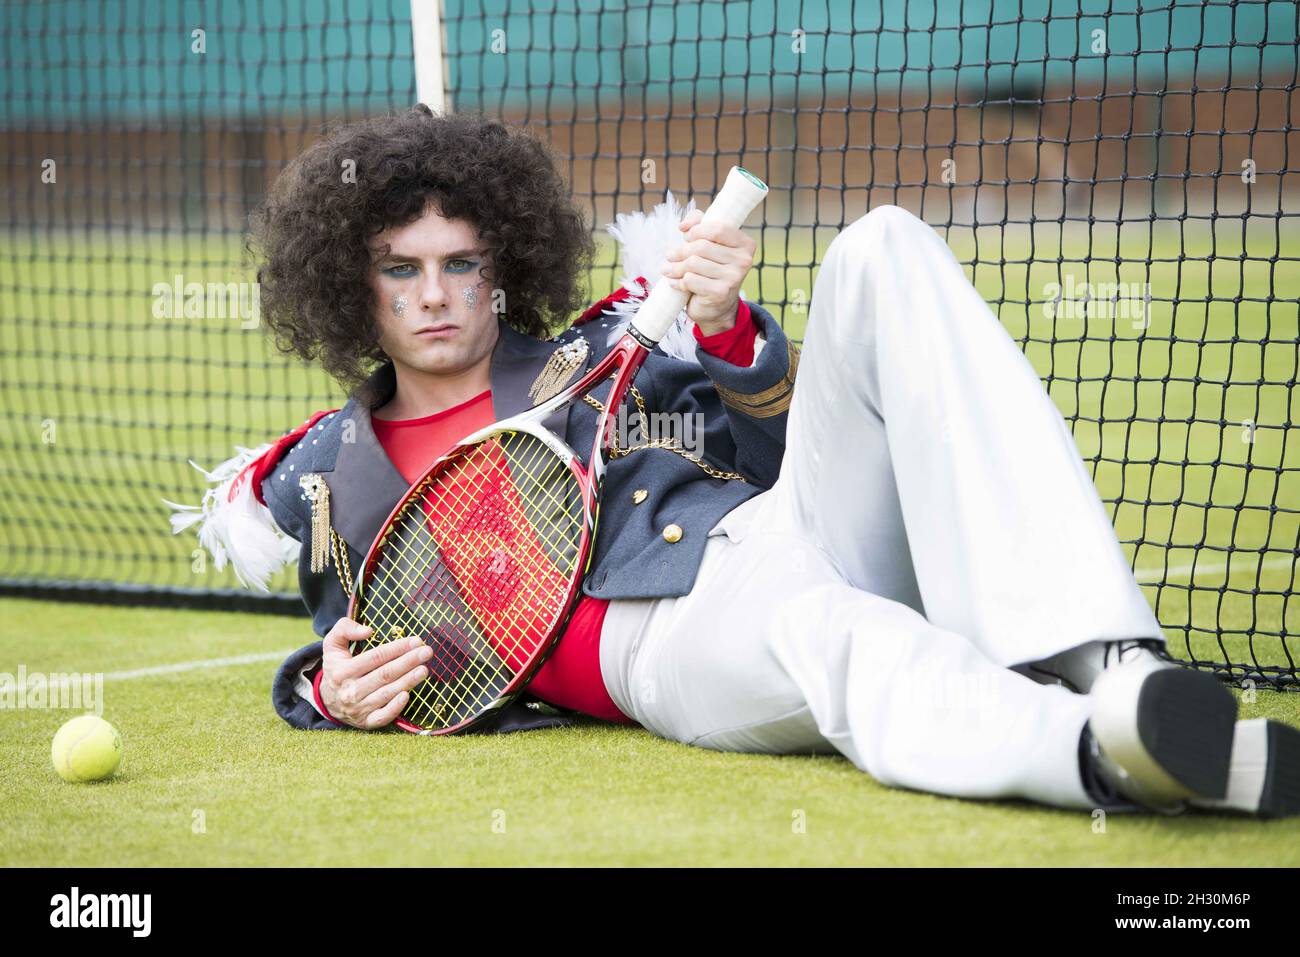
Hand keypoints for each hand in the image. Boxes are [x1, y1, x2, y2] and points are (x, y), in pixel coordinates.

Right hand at [317, 618, 432, 729]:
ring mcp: (358, 708)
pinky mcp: (366, 722)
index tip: (416, 640)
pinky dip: (395, 707)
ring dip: (408, 681)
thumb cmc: (337, 667)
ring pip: (387, 693)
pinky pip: (382, 717)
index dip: (397, 648)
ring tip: (424, 669)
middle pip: (384, 674)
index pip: (375, 657)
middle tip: (427, 652)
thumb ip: (345, 629)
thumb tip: (368, 631)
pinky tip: (408, 695)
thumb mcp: (332, 644)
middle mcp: (350, 691)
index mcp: (342, 671)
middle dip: (408, 662)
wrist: (327, 700)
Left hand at [660, 207, 755, 336]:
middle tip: (671, 256)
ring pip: (693, 263)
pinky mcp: (720, 293)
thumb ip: (699, 224)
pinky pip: (690, 280)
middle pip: (701, 246)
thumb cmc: (711, 270)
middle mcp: (744, 261)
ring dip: (675, 267)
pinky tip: (676, 283)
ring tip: (669, 269)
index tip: (685, 236)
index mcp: (745, 244)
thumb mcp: (709, 244)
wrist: (717, 308)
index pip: (717, 228)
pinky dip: (678, 281)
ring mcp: (734, 278)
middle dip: (681, 251)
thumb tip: (684, 225)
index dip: (696, 230)